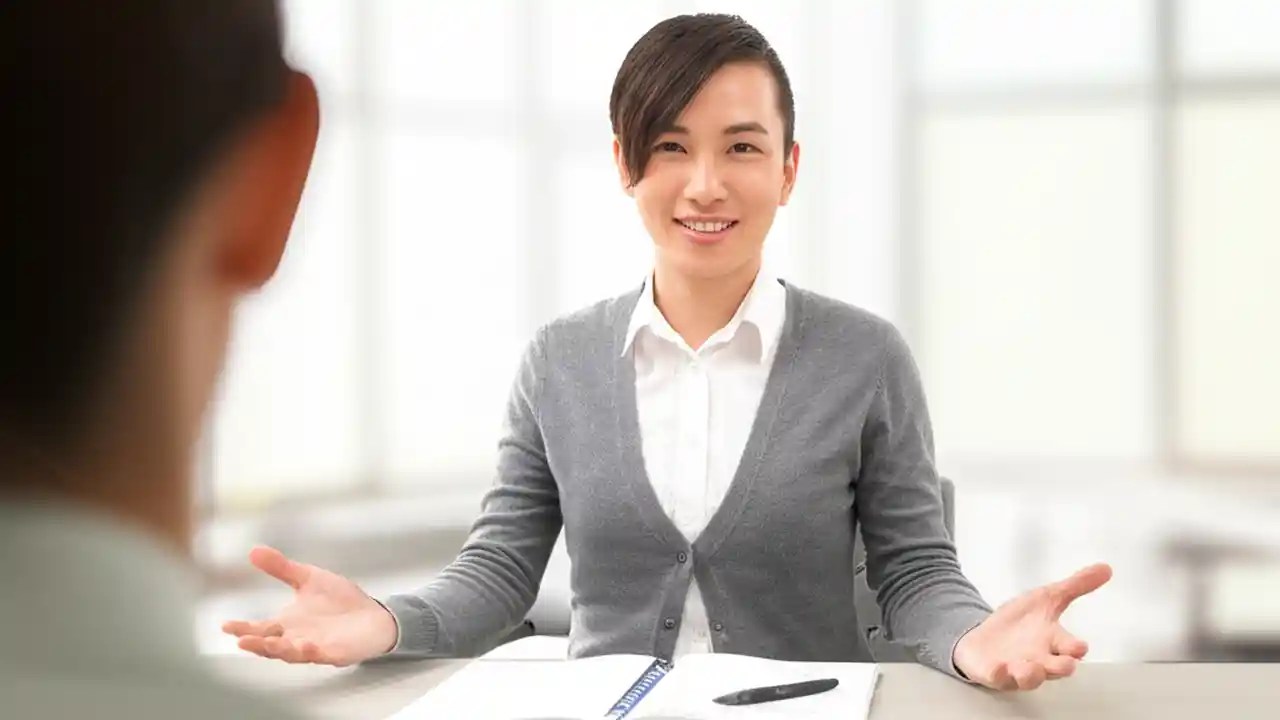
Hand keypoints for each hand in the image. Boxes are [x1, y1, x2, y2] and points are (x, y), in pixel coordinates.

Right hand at [221, 546, 398, 665]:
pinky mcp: (335, 653)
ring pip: (291, 653)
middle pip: (271, 646)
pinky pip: (320, 655)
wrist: (373, 614)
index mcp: (288, 623)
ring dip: (278, 650)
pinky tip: (305, 645)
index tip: (225, 625)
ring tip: (265, 644)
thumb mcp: (308, 578)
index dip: (243, 628)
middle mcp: (296, 638)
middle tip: (240, 640)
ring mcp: (315, 647)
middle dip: (256, 643)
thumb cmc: (339, 600)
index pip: (260, 628)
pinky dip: (311, 652)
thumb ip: (281, 568)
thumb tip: (253, 551)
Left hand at [952, 563, 1111, 690]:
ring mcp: (1017, 669)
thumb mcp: (1046, 598)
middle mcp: (1040, 659)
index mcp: (1054, 641)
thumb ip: (1075, 586)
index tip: (1080, 646)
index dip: (1076, 648)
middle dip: (1061, 666)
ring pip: (1029, 678)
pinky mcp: (994, 674)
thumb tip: (1106, 568)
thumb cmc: (1021, 623)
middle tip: (1066, 663)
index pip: (1071, 648)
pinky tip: (998, 668)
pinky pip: (997, 677)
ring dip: (1031, 674)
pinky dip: (998, 674)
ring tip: (1030, 666)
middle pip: (1056, 668)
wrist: (986, 638)